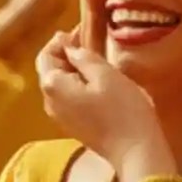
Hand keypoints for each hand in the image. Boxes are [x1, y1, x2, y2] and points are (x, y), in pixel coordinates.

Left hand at [37, 29, 176, 181]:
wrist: (136, 151)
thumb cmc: (123, 110)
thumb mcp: (105, 73)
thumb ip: (83, 56)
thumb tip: (70, 48)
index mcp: (53, 86)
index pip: (46, 55)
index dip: (61, 40)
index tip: (81, 30)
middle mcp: (50, 102)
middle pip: (51, 70)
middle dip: (67, 54)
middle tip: (90, 40)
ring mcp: (60, 117)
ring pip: (61, 85)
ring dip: (75, 70)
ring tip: (97, 59)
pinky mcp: (74, 126)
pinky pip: (70, 98)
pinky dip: (79, 85)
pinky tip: (99, 82)